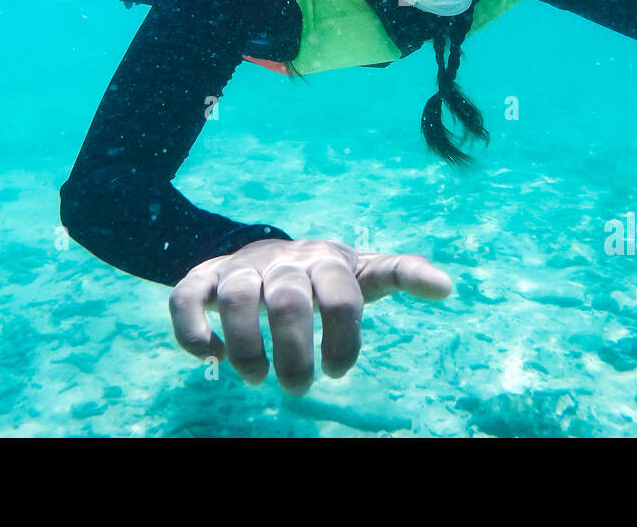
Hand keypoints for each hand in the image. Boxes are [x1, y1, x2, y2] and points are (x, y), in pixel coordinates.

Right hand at [168, 239, 453, 394]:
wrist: (268, 249)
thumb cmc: (326, 274)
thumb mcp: (364, 271)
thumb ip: (403, 273)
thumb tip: (450, 287)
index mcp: (327, 261)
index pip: (342, 295)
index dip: (343, 340)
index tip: (338, 372)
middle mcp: (283, 261)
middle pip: (289, 303)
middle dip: (294, 355)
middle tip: (298, 387)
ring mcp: (240, 268)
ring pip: (236, 299)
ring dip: (244, 348)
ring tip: (256, 379)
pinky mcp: (204, 278)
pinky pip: (185, 298)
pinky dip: (191, 331)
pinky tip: (207, 356)